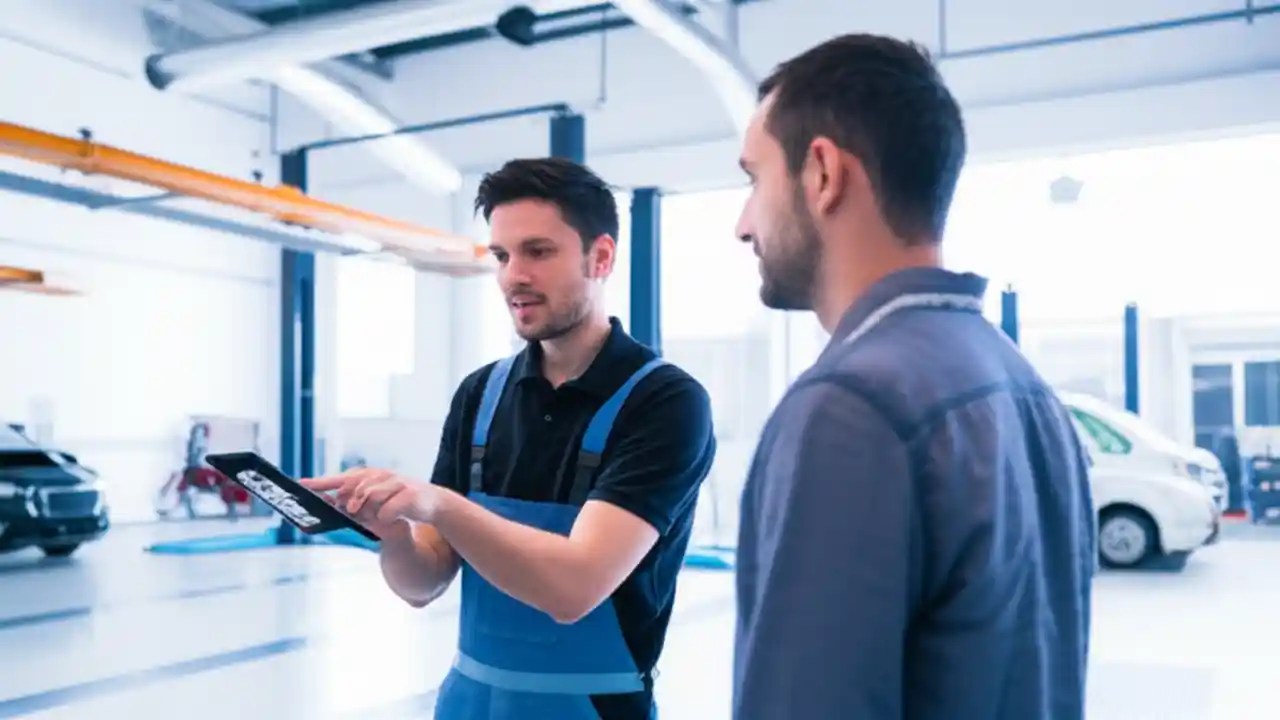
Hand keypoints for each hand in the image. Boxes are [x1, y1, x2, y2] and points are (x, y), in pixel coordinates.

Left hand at [301, 469, 441, 537]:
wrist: (432, 504)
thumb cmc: (399, 504)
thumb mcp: (376, 505)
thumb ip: (356, 506)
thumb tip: (333, 506)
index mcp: (372, 476)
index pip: (342, 478)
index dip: (322, 481)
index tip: (302, 484)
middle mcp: (382, 475)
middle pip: (356, 482)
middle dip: (348, 497)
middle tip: (349, 509)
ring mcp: (397, 483)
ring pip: (372, 494)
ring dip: (366, 506)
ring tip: (365, 514)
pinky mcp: (410, 495)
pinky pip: (390, 508)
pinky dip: (386, 516)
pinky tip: (388, 519)